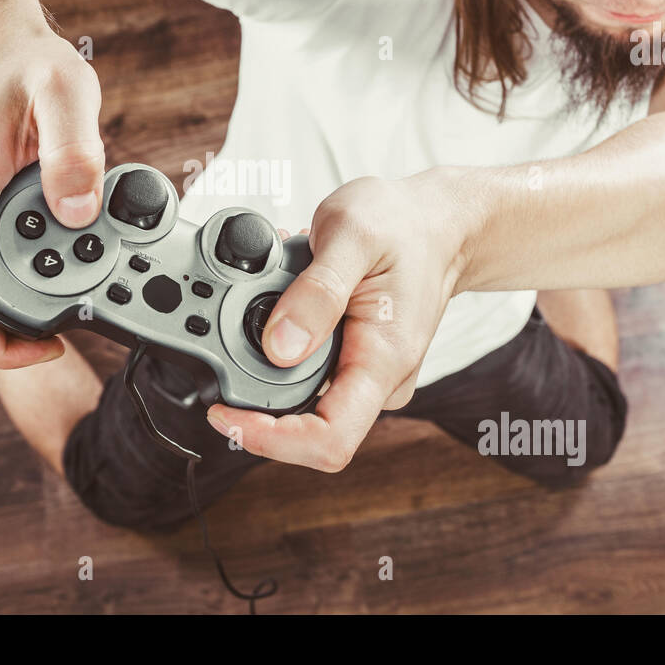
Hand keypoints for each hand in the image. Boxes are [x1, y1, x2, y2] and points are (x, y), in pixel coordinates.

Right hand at [0, 25, 105, 367]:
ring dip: (33, 258)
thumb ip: (76, 152)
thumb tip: (79, 213)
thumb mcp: (64, 90)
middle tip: (90, 256)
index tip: (49, 346)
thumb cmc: (15, 52)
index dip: (0, 347)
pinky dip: (20, 234)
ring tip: (74, 217)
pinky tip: (50, 202)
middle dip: (36, 290)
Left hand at [206, 172, 476, 471]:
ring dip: (263, 355)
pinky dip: (280, 340)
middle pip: (302, 426)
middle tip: (234, 320)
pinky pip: (304, 372)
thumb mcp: (353, 234)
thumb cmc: (405, 224)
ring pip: (296, 398)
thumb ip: (317, 292)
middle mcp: (378, 381)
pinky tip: (284, 298)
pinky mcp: (354, 364)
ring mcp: (365, 377)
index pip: (329, 439)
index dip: (270, 440)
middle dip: (254, 383)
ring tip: (267, 291)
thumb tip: (278, 349)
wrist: (440, 224)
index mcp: (383, 360)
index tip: (224, 413)